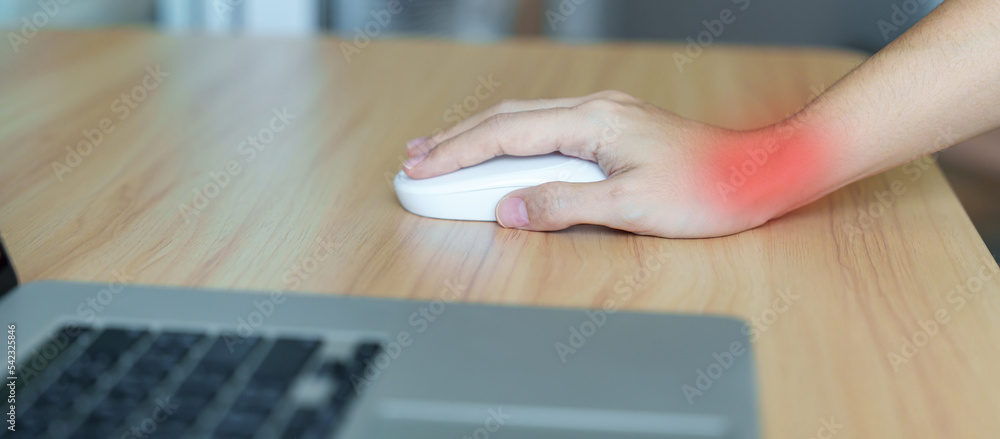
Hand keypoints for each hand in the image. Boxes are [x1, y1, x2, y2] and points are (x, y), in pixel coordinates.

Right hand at [401, 90, 817, 237]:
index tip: (421, 171)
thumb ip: (562, 206)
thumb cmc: (706, 190)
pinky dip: (511, 144)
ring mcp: (603, 117)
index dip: (456, 155)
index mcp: (592, 121)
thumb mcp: (629, 208)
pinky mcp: (611, 130)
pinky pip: (545, 131)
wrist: (757, 175)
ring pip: (523, 122)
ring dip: (478, 139)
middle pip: (505, 120)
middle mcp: (593, 110)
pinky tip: (500, 155)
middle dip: (455, 141)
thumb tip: (507, 209)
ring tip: (441, 155)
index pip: (505, 135)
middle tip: (415, 161)